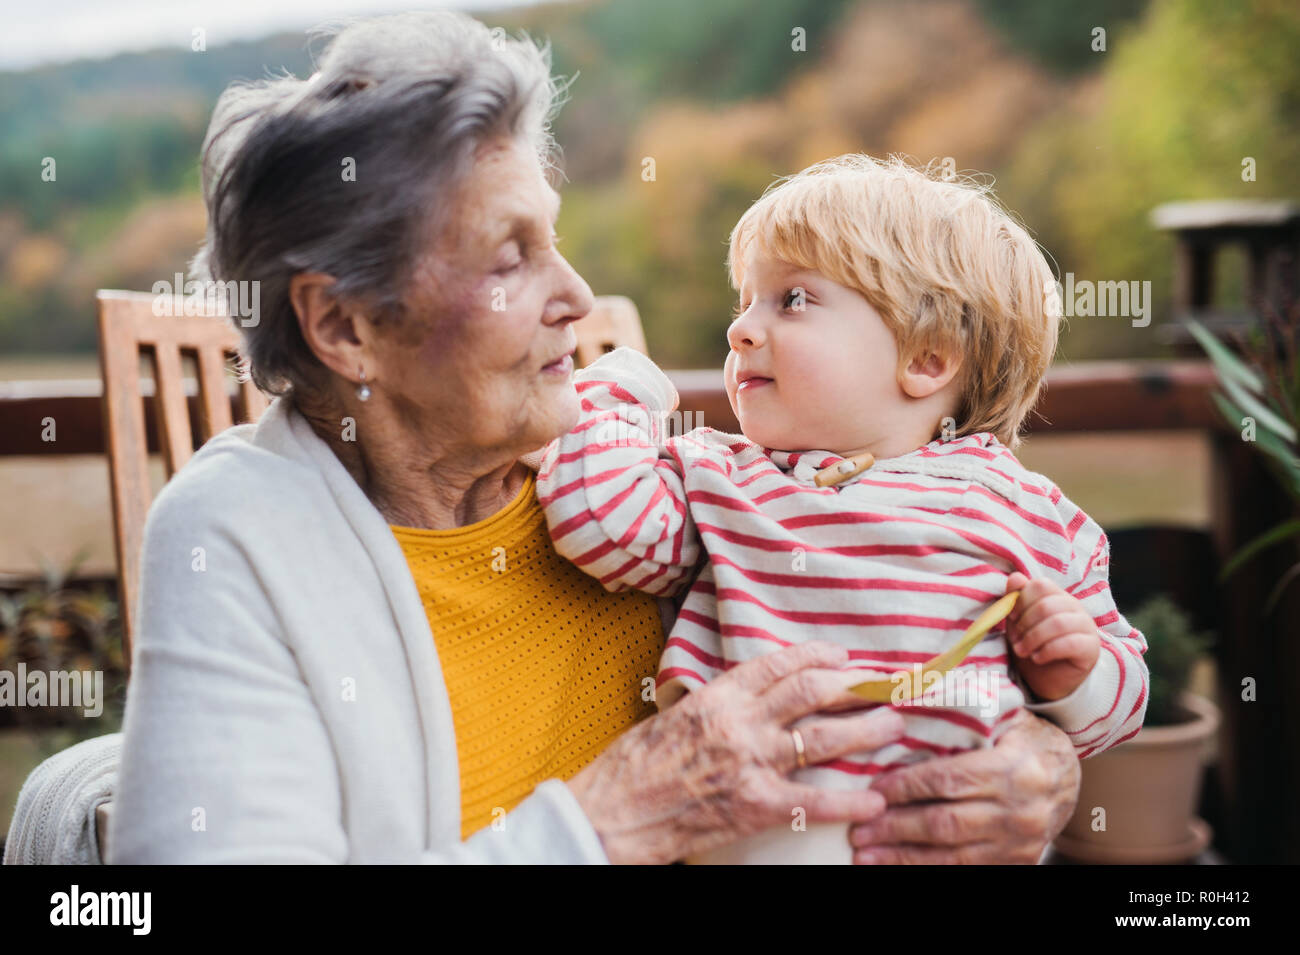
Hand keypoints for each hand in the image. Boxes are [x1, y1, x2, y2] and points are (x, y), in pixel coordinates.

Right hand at [565, 641, 905, 864]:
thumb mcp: (675, 717)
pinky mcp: (754, 805)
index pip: (780, 664)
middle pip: (813, 692)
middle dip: (856, 686)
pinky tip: (873, 800)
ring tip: (893, 728)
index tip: (843, 656)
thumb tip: (751, 697)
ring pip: (823, 738)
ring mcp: (749, 763)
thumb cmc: (634, 768)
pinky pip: (813, 801)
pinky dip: (848, 801)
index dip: (819, 656)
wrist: (613, 813)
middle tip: (884, 687)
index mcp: (718, 696)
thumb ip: (717, 705)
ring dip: (865, 731)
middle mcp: (739, 722)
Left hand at [848, 708, 1080, 863]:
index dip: (905, 787)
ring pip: (952, 855)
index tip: (872, 791)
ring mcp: (1019, 841)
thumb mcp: (1001, 717)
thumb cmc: (1023, 739)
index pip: (947, 780)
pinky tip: (896, 865)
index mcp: (1012, 767)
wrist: (1069, 777)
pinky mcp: (1017, 861)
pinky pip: (967, 870)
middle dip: (895, 828)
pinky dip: (928, 867)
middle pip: (945, 823)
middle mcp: (1018, 809)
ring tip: (865, 855)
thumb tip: (899, 701)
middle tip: (858, 829)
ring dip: (903, 857)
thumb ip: (959, 713)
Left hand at [1004, 572, 1099, 701]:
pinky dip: (1048, 650)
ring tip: (1022, 651)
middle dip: (1025, 624)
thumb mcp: (1018, 621)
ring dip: (1034, 638)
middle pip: (1047, 605)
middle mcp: (1074, 607)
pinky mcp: (1091, 647)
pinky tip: (1037, 658)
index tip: (1011, 618)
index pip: (1040, 585)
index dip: (1022, 601)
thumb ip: (1016, 599)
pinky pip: (1070, 643)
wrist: (1048, 678)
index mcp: (1056, 596)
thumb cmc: (1033, 645)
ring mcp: (1086, 626)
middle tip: (1015, 641)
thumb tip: (1015, 578)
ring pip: (1058, 623)